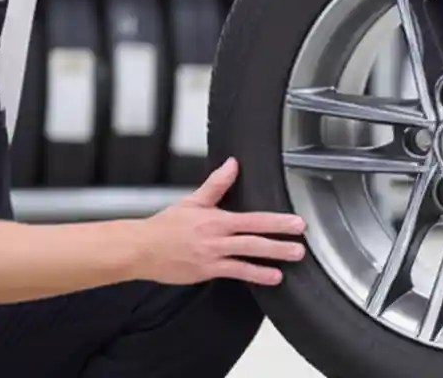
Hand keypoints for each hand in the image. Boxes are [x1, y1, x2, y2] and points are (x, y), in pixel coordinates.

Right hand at [134, 157, 306, 286]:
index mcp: (215, 219)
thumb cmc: (165, 226)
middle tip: (301, 243)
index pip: (252, 219)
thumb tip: (233, 164)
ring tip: (291, 261)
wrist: (142, 248)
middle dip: (279, 242)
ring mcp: (212, 256)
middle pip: (254, 239)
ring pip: (247, 257)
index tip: (295, 223)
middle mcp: (216, 238)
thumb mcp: (193, 201)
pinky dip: (255, 275)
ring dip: (271, 259)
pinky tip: (271, 277)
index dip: (276, 221)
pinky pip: (235, 273)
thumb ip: (216, 184)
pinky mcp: (207, 271)